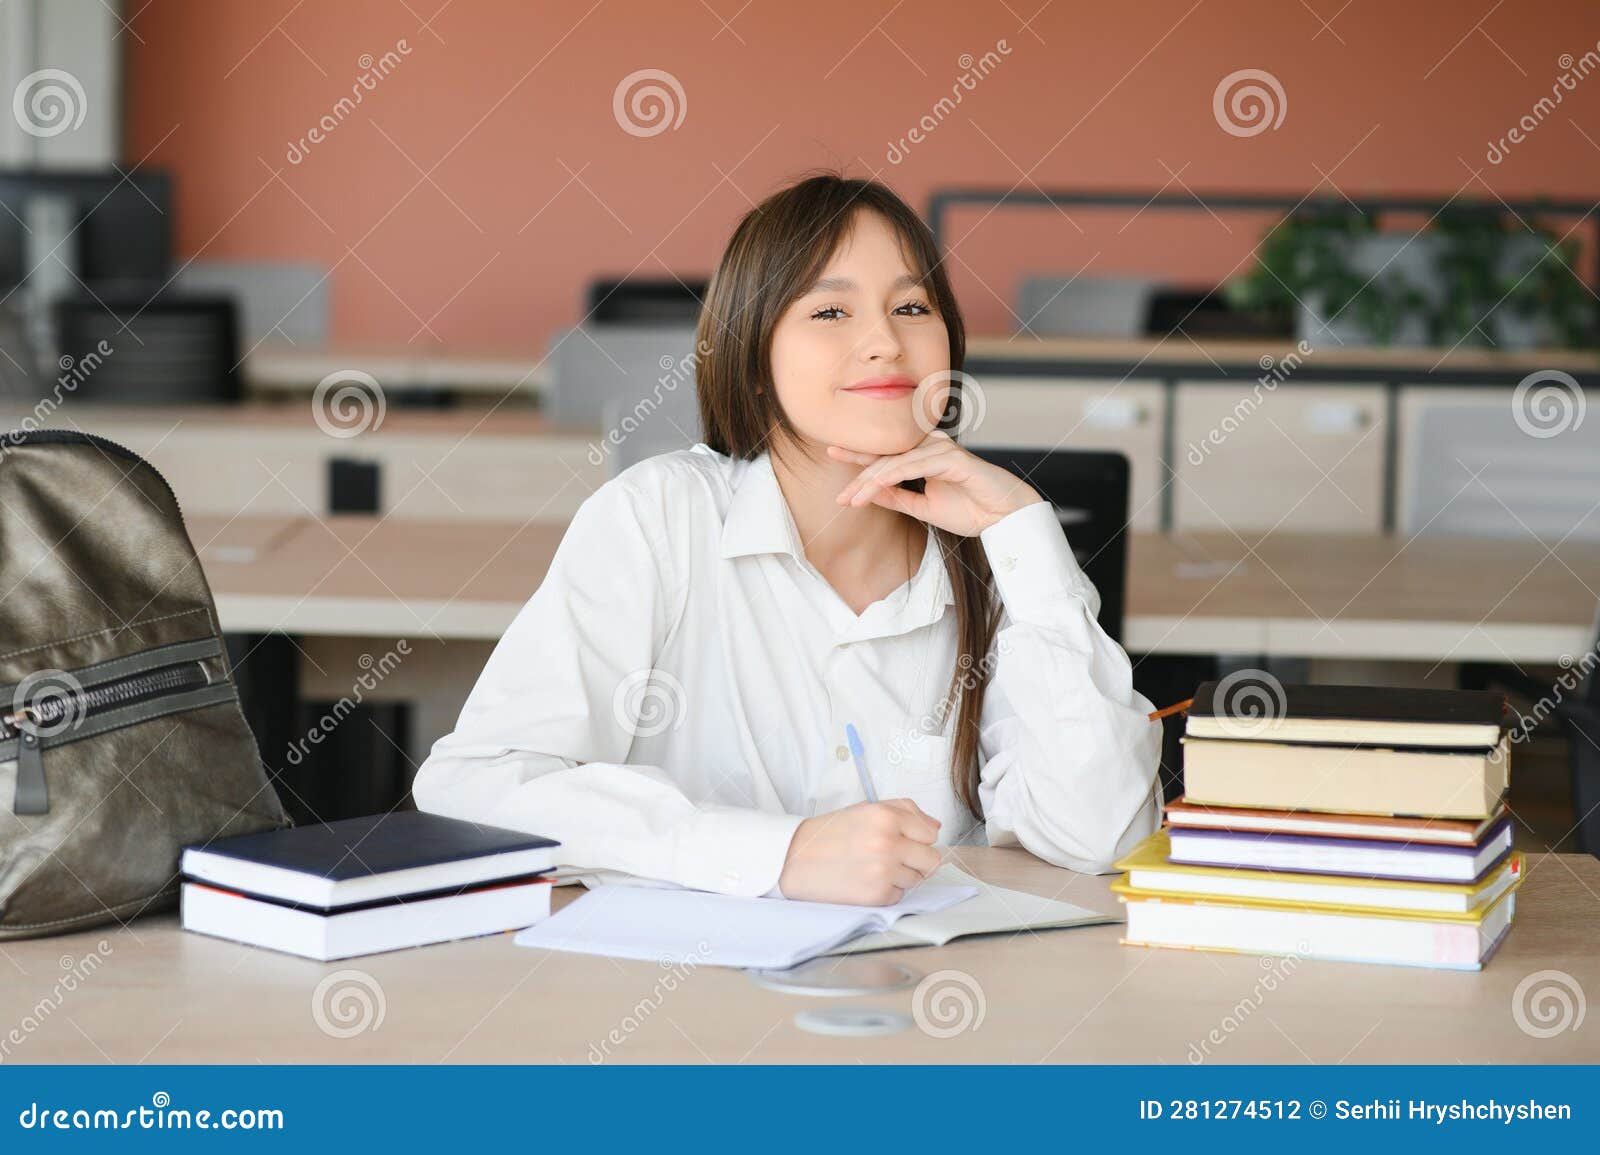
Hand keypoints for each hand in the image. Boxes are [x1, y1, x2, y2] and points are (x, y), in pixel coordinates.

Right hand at [778, 798, 941, 905]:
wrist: (793, 859)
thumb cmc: (830, 833)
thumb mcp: (866, 809)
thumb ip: (905, 811)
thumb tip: (936, 827)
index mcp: (886, 816)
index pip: (931, 834)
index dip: (918, 838)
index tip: (903, 840)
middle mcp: (888, 843)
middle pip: (932, 860)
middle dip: (916, 860)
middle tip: (893, 858)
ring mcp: (883, 871)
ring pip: (917, 880)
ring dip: (900, 876)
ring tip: (872, 867)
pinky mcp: (876, 896)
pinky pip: (899, 895)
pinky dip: (886, 891)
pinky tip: (865, 880)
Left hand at [829, 431, 1043, 535]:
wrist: (1004, 518)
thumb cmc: (971, 510)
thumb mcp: (923, 508)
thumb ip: (897, 497)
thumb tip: (867, 493)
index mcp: (924, 456)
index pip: (886, 458)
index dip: (858, 463)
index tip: (836, 476)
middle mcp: (930, 447)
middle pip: (886, 457)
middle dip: (859, 476)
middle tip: (840, 495)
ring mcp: (940, 449)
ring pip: (895, 462)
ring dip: (871, 481)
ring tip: (852, 499)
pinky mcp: (950, 456)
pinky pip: (913, 465)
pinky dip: (891, 476)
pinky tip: (874, 487)